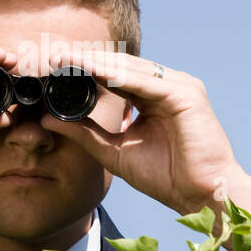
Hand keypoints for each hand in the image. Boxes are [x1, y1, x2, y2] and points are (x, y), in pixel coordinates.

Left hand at [41, 47, 250, 237]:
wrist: (203, 197)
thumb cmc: (168, 177)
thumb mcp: (115, 152)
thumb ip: (85, 133)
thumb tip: (48, 119)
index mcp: (154, 96)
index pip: (113, 74)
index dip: (83, 69)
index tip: (50, 66)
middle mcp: (168, 85)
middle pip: (120, 65)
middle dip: (85, 60)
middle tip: (51, 54)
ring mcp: (180, 86)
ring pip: (131, 69)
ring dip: (97, 63)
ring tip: (66, 58)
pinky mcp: (187, 95)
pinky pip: (148, 82)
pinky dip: (121, 76)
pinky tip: (96, 72)